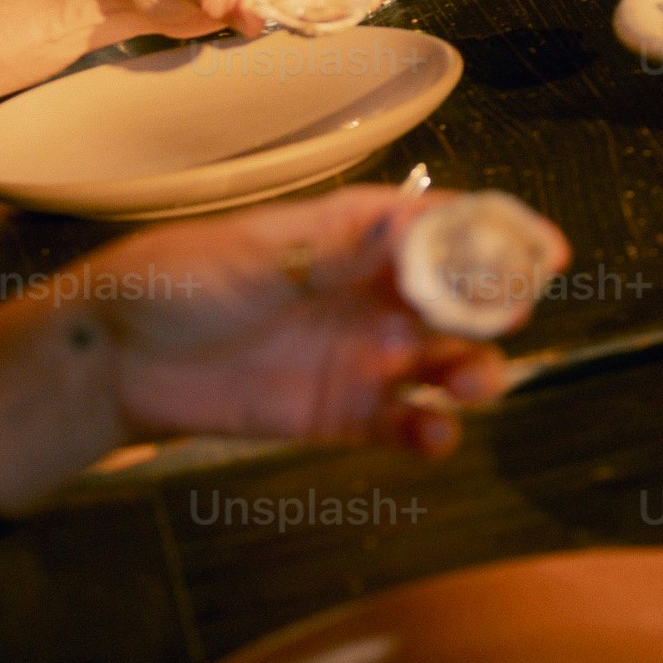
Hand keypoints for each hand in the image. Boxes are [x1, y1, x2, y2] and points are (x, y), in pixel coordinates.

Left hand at [78, 185, 546, 457]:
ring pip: (446, 362)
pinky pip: (406, 424)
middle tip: (504, 319)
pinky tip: (431, 436)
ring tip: (465, 382)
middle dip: (494, 308)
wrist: (116, 358)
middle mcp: (375, 292)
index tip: (545, 250)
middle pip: (462, 298)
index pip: (446, 227)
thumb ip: (338, 252)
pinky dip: (430, 432)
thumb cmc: (182, 281)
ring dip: (472, 370)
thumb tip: (415, 226)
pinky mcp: (345, 413)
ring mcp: (365, 355)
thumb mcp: (258, 255)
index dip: (499, 234)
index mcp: (359, 235)